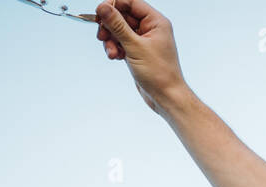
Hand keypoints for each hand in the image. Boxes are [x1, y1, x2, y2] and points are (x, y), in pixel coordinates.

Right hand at [95, 1, 186, 115]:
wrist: (166, 97)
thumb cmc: (159, 73)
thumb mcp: (135, 46)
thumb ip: (117, 25)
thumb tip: (103, 7)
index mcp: (156, 22)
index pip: (131, 2)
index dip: (114, 5)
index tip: (99, 12)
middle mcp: (150, 28)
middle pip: (122, 16)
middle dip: (110, 26)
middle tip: (101, 36)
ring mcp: (143, 40)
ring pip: (119, 31)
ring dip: (111, 40)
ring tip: (112, 53)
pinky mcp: (137, 52)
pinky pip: (121, 43)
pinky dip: (115, 48)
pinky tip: (115, 57)